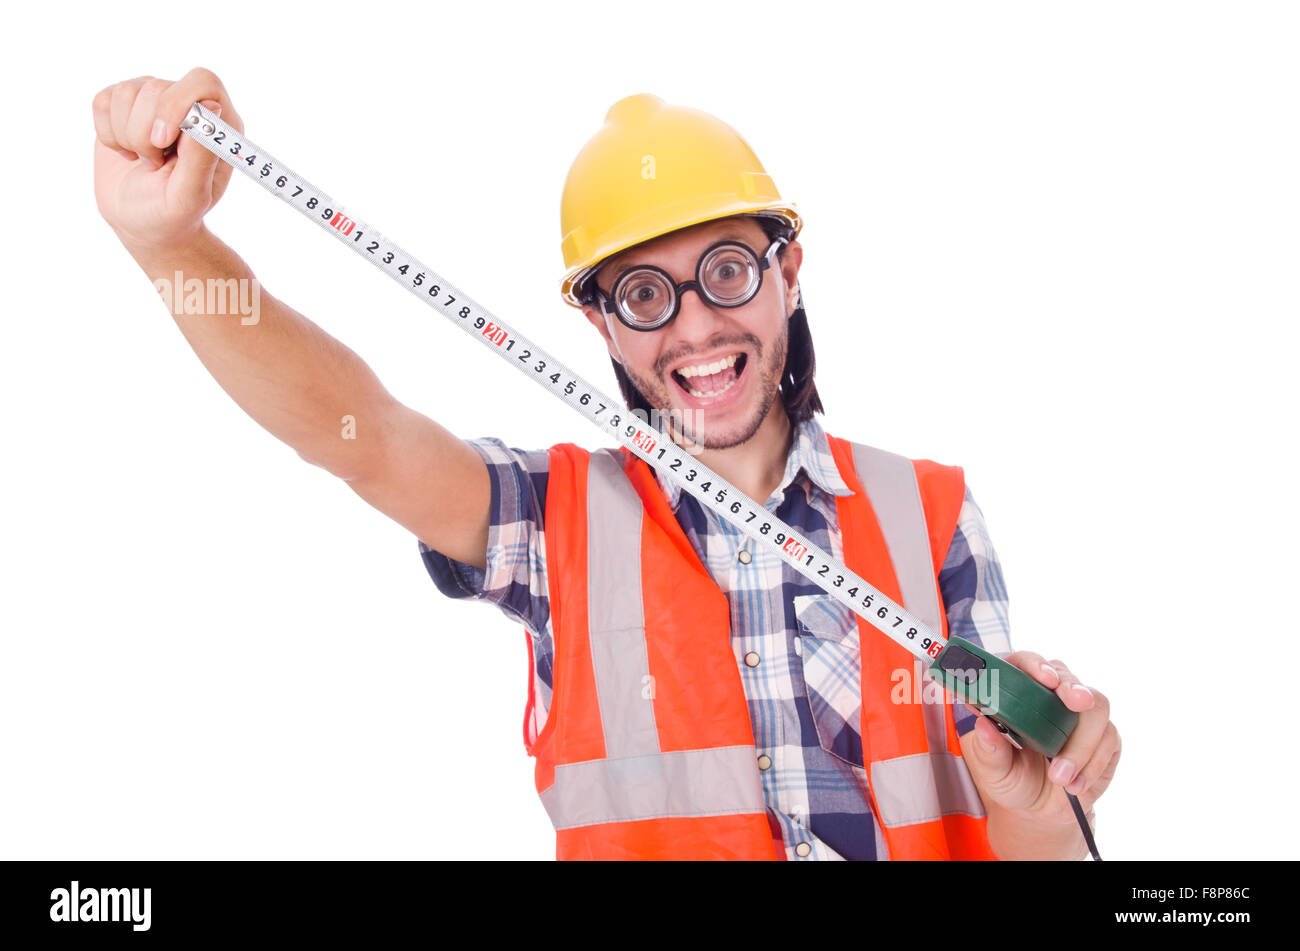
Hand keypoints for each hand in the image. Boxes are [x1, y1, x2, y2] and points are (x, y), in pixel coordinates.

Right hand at [92, 68, 244, 252]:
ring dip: (126, 137)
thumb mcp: (189, 196)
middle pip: (156, 87)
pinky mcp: (123, 106)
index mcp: (219, 124)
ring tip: (143, 161)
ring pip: (126, 92)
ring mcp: (155, 102)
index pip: (202, 81)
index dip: (176, 105)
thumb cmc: (172, 214)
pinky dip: (107, 133)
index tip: (162, 142)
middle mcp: (189, 105)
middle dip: (144, 134)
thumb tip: (213, 107)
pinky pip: (103, 101)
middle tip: (154, 164)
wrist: (140, 222)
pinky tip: (125, 152)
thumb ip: (201, 156)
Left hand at [960, 651, 1120, 833]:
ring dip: (1081, 744)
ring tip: (1060, 777)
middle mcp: (1050, 698)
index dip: (1035, 665)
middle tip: (1076, 702)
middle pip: (1067, 677)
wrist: (1039, 810)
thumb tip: (984, 726)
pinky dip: (1092, 764)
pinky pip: (1109, 738)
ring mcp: (1079, 715)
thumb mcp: (992, 772)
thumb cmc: (1011, 779)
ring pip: (1095, 708)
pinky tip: (1075, 783)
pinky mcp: (1104, 736)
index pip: (1024, 663)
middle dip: (1073, 688)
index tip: (1045, 678)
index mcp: (1015, 695)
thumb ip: (988, 751)